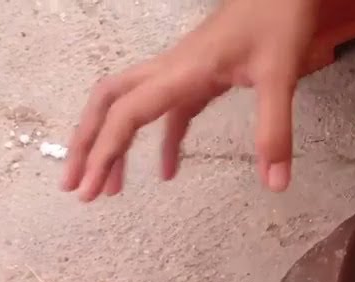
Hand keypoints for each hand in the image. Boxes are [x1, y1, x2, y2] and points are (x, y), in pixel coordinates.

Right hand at [62, 0, 318, 200]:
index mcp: (181, 71)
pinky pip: (166, 112)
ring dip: (114, 143)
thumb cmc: (278, 20)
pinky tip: (167, 172)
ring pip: (130, 105)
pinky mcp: (199, 76)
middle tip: (75, 185)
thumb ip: (274, 131)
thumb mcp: (279, 77)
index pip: (127, 113)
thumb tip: (275, 184)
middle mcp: (171, 69)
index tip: (90, 187)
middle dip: (88, 144)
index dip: (104, 152)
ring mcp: (182, 72)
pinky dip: (160, 142)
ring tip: (108, 186)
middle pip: (109, 104)